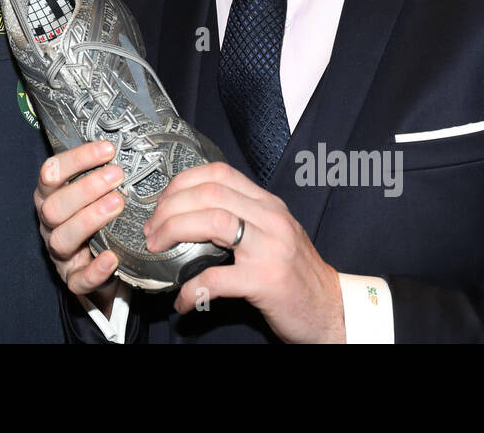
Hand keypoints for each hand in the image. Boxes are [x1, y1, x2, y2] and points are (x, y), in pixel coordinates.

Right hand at [34, 140, 123, 314]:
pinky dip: (95, 269)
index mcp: (51, 196)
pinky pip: (78, 279)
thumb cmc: (99, 219)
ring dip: (89, 220)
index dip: (77, 159)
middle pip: (53, 207)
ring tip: (118, 204)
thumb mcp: (94, 193)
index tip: (108, 150)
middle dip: (84, 189)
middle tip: (117, 175)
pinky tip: (112, 257)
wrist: (102, 266)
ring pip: (61, 239)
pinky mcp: (73, 279)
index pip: (52, 172)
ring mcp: (59, 253)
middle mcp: (50, 224)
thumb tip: (134, 144)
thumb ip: (103, 173)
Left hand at [143, 162, 344, 343]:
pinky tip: (183, 299)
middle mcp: (270, 219)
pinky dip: (192, 289)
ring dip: (174, 231)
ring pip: (212, 221)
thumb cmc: (297, 274)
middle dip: (170, 208)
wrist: (331, 309)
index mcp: (268, 204)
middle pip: (209, 193)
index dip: (182, 183)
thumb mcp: (272, 234)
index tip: (163, 202)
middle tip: (153, 229)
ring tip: (158, 248)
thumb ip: (240, 218)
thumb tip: (188, 214)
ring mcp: (270, 249)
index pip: (218, 173)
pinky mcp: (266, 282)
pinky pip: (216, 279)